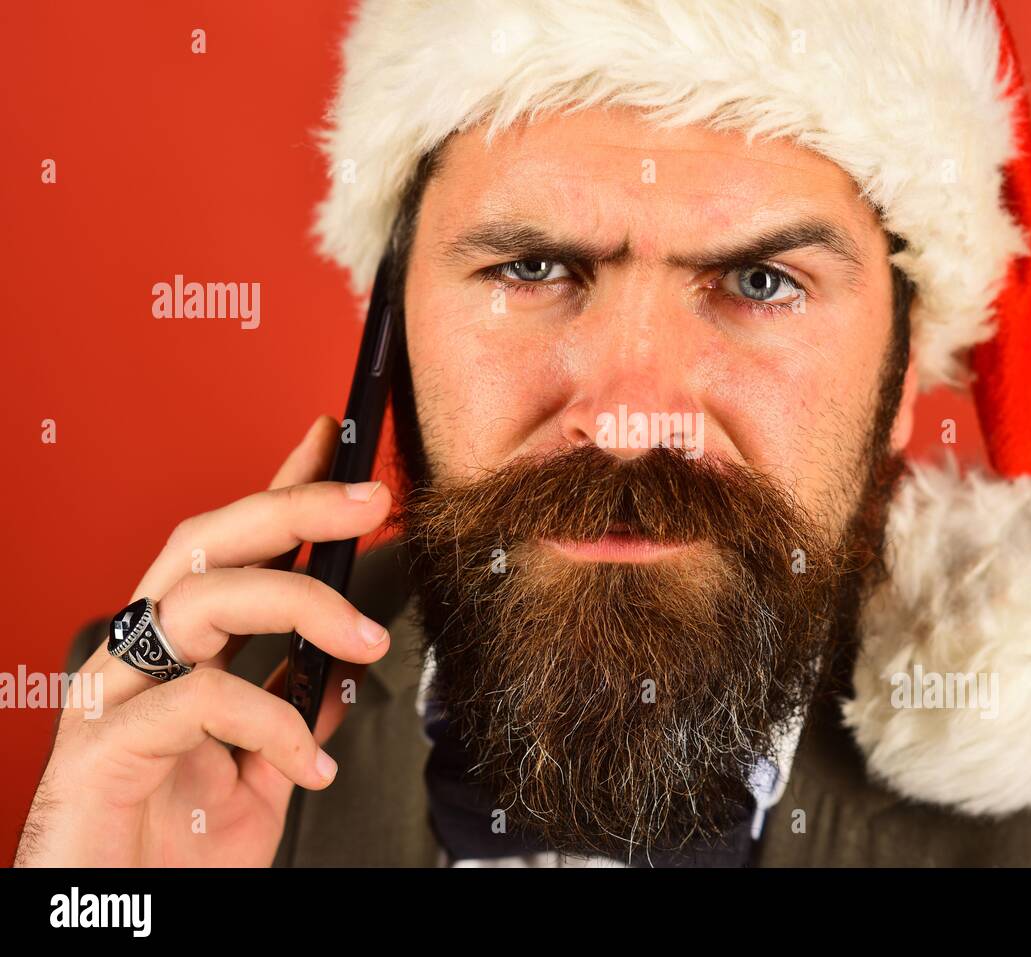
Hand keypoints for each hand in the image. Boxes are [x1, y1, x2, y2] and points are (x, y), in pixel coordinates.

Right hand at [15, 415, 392, 866]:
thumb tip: (340, 670)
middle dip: (292, 508)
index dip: (280, 489)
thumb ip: (290, 716)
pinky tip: (313, 763)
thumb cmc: (172, 850)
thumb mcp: (257, 776)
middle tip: (368, 499)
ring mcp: (113, 699)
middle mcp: (138, 660)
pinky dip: (273, 722)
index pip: (229, 549)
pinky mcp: (102, 750)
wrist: (116, 924)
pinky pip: (197, 702)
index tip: (331, 440)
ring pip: (201, 601)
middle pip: (207, 546)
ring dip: (300, 604)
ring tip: (366, 641)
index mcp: (175, 655)